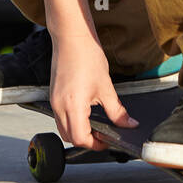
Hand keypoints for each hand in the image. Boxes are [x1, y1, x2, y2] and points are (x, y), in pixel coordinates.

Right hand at [48, 28, 138, 149]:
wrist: (72, 38)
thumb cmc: (87, 57)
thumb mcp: (106, 87)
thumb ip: (117, 111)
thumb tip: (128, 124)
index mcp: (73, 106)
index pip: (80, 138)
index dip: (95, 144)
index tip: (107, 141)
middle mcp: (59, 106)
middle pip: (70, 137)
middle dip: (87, 141)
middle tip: (103, 135)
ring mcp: (54, 101)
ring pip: (63, 129)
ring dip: (78, 132)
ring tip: (96, 125)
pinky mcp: (53, 96)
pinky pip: (60, 117)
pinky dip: (72, 121)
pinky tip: (86, 114)